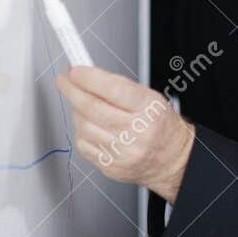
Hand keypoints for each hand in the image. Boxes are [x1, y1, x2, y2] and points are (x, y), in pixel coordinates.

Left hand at [55, 66, 194, 201]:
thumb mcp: (150, 98)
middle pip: (93, 108)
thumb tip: (87, 74)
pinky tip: (91, 128)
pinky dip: (81, 132)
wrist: (172, 160)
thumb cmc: (160, 125)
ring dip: (77, 112)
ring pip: (84, 126)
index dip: (89, 78)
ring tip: (83, 107)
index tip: (75, 70)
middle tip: (65, 81)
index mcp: (150, 109)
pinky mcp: (111, 166)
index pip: (114, 89)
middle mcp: (138, 131)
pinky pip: (83, 144)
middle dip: (72, 91)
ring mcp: (124, 151)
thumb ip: (119, 86)